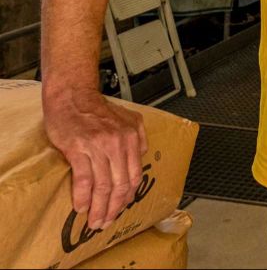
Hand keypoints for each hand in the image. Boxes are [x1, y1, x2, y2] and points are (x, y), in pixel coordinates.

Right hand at [43, 88, 147, 229]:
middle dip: (114, 208)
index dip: (128, 197)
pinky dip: (83, 196)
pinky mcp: (78, 149)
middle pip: (120, 185)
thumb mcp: (127, 118)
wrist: (72, 97)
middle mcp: (118, 144)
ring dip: (99, 208)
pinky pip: (83, 179)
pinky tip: (81, 207)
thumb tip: (140, 156)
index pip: (134, 176)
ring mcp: (98, 147)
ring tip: (94, 221)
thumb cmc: (96, 109)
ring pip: (103, 185)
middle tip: (106, 222)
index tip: (121, 209)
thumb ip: (138, 137)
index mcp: (132, 138)